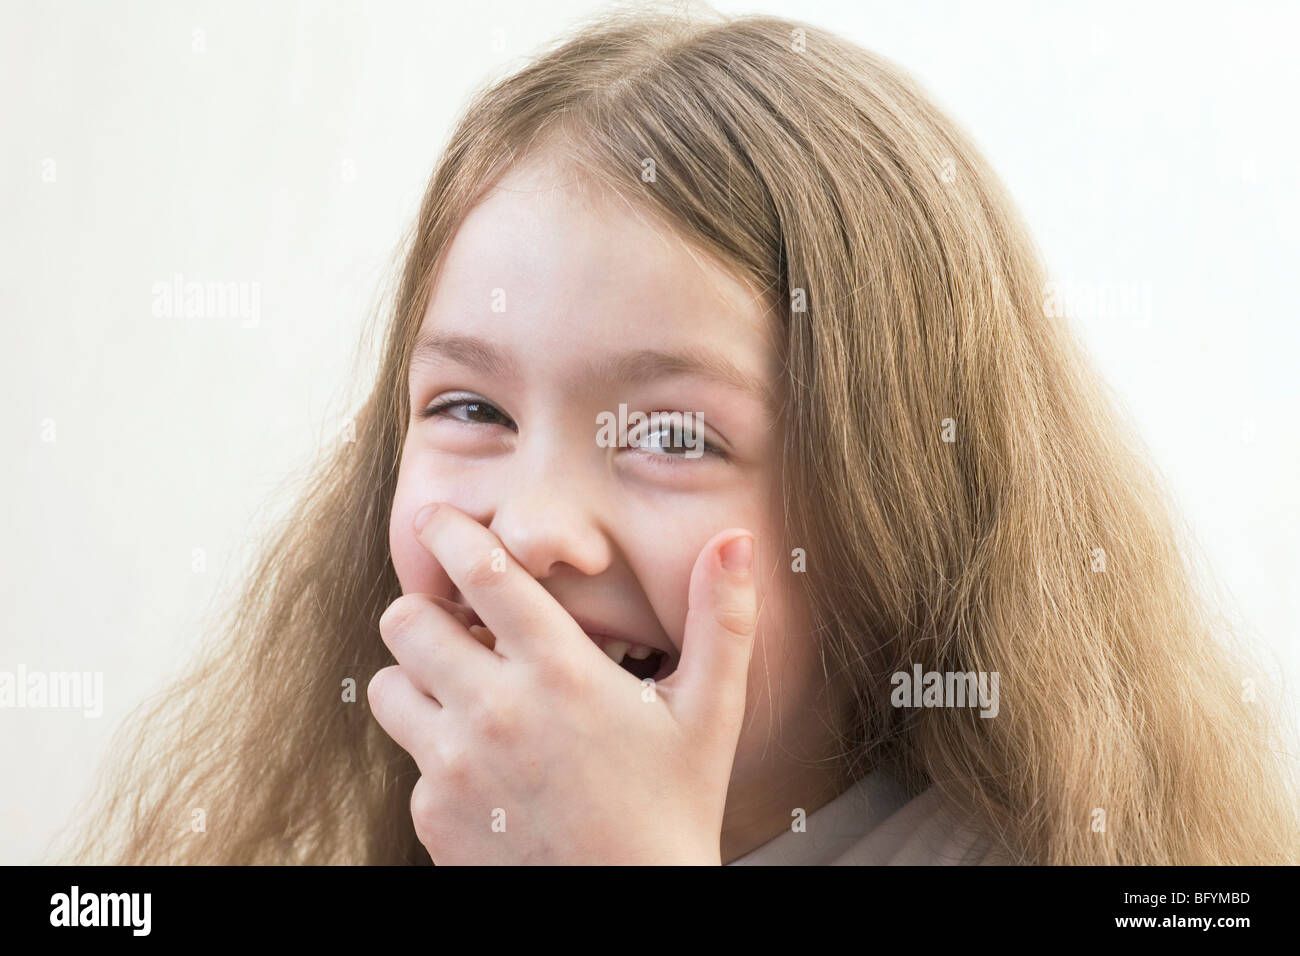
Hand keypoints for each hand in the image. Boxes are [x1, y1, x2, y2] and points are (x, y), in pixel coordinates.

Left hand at [368, 502, 757, 864]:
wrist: (627, 914)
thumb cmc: (674, 809)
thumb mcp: (710, 714)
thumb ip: (722, 620)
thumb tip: (737, 540)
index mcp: (560, 670)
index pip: (479, 570)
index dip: (448, 531)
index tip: (436, 519)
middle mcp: (494, 710)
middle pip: (407, 621)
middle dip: (425, 612)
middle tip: (458, 624)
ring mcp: (455, 767)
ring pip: (388, 685)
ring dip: (417, 678)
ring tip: (464, 693)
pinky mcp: (432, 815)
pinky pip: (408, 758)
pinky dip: (435, 751)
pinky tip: (488, 769)